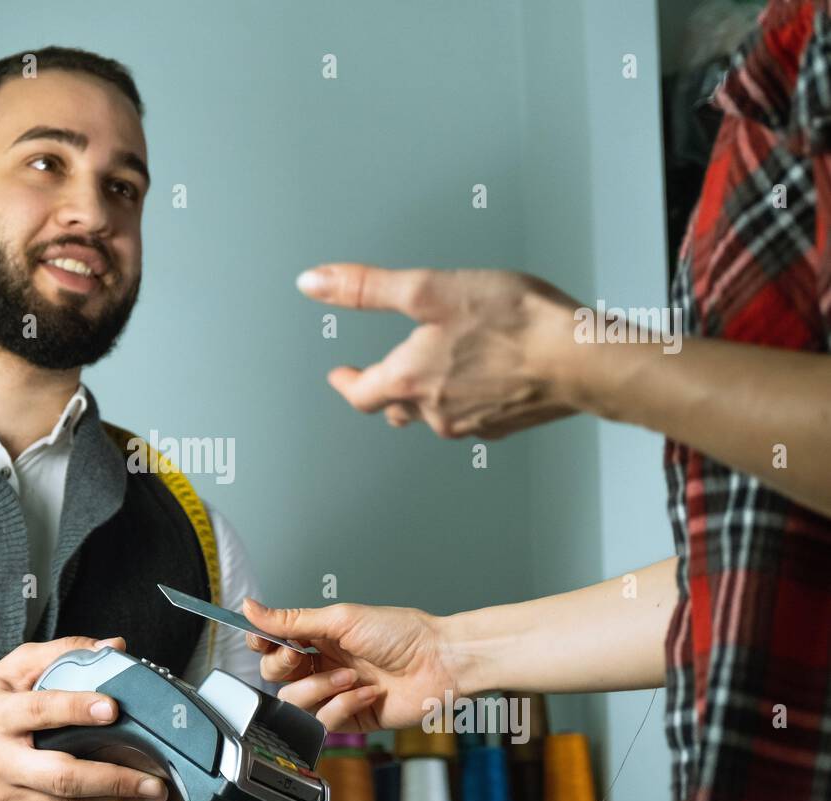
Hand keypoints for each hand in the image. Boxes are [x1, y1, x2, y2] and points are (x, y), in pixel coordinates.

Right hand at [0, 636, 168, 800]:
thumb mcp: (13, 669)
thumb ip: (62, 653)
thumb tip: (112, 647)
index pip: (40, 710)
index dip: (77, 709)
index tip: (113, 708)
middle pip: (61, 775)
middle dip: (114, 779)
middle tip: (152, 779)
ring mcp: (0, 795)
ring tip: (148, 792)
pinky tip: (111, 799)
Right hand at [241, 598, 466, 732]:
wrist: (440, 662)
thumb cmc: (402, 633)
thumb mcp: (340, 619)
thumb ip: (291, 620)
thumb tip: (251, 607)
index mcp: (319, 637)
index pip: (272, 645)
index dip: (263, 646)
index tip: (265, 641)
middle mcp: (323, 665)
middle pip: (275, 676)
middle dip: (286, 667)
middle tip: (305, 656)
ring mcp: (335, 693)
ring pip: (295, 702)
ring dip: (321, 688)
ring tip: (350, 676)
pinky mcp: (350, 719)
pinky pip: (325, 721)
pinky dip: (344, 705)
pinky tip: (367, 692)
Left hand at [297, 264, 584, 437]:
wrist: (580, 358)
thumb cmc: (511, 321)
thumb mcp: (428, 289)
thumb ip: (367, 288)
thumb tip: (313, 282)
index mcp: (410, 380)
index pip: (360, 394)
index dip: (346, 382)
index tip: (339, 375)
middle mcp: (435, 412)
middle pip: (396, 407)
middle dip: (384, 389)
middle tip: (380, 375)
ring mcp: (471, 423)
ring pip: (433, 415)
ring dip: (424, 397)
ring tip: (428, 376)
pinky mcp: (505, 424)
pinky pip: (470, 416)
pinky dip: (463, 399)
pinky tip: (478, 380)